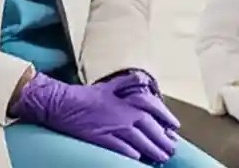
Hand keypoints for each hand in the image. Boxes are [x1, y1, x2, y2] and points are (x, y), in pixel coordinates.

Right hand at [10, 73, 175, 163]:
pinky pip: (122, 149)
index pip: (153, 110)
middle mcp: (124, 115)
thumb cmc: (86, 96)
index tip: (175, 127)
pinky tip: (139, 159)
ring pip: (140, 142)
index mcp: (127, 101)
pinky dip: (132, 154)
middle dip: (163, 140)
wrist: (63, 104)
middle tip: (171, 149)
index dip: (166, 118)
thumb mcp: (109, 85)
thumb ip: (128, 82)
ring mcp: (114, 128)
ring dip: (153, 150)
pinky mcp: (103, 139)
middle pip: (150, 129)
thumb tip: (143, 79)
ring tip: (162, 158)